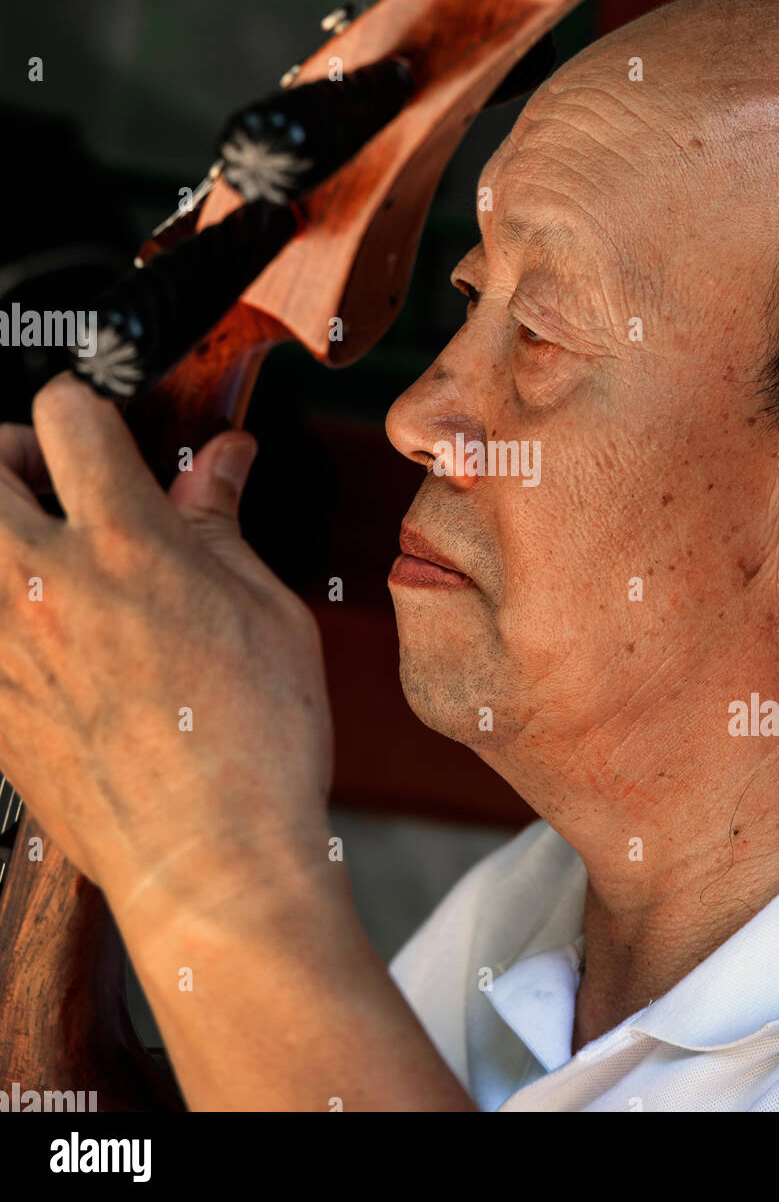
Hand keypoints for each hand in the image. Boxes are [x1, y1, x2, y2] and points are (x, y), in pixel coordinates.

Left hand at [0, 374, 334, 929]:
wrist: (210, 863)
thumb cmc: (253, 747)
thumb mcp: (266, 612)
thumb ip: (222, 523)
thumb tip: (223, 459)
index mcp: (128, 547)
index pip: (70, 413)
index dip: (91, 401)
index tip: (105, 427)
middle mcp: (45, 587)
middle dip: (9, 451)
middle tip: (51, 483)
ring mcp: (1, 648)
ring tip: (38, 556)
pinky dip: (1, 608)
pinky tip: (47, 635)